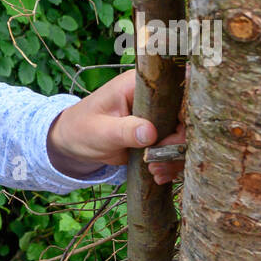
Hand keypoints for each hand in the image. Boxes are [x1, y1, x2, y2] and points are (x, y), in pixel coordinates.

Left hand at [47, 69, 185, 184]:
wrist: (73, 144)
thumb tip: (150, 132)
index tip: (177, 134)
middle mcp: (156, 99)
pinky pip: (174, 149)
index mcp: (141, 85)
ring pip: (184, 135)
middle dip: (179, 142)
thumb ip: (124, 130)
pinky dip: (170, 164)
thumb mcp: (100, 130)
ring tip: (154, 171)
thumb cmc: (81, 128)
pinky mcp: (159, 136)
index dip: (186, 109)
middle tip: (159, 160)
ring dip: (174, 157)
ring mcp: (159, 118)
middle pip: (187, 115)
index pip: (177, 89)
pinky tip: (156, 175)